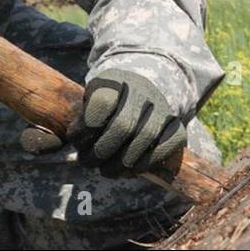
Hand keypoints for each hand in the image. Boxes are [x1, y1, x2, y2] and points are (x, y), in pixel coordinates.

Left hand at [68, 68, 186, 178]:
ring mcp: (162, 108)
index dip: (85, 128)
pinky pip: (166, 147)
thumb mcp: (90, 97)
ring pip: (144, 139)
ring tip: (107, 170)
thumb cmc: (108, 101)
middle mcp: (142, 91)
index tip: (76, 140)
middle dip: (100, 152)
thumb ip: (82, 117)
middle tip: (88, 162)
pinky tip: (131, 168)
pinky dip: (146, 162)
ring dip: (120, 164)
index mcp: (115, 80)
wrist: (144, 87)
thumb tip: (72, 144)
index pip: (102, 103)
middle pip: (122, 126)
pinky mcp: (176, 126)